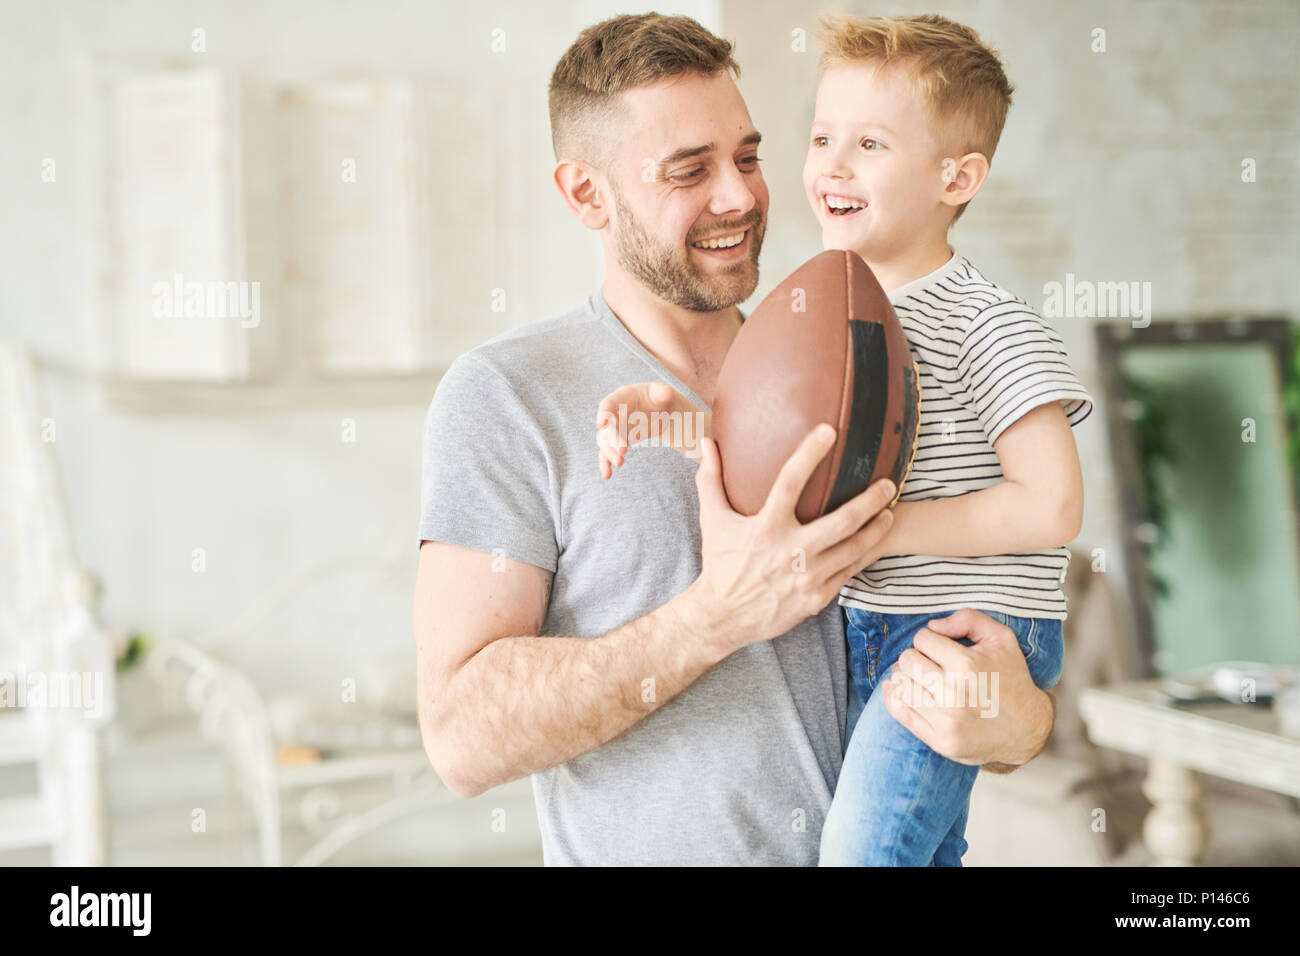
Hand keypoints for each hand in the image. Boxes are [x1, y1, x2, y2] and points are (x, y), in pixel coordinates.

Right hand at [596, 382, 710, 479]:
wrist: (658, 409)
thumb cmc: (657, 397)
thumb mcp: (660, 393)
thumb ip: (662, 392)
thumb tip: (667, 392)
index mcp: (620, 398)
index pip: (607, 405)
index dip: (603, 414)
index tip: (601, 424)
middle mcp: (612, 414)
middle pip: (608, 427)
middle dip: (613, 438)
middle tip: (623, 449)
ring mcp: (614, 429)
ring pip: (606, 442)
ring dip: (610, 452)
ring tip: (620, 462)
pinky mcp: (617, 442)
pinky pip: (607, 453)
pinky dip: (606, 464)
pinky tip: (607, 475)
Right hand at [681, 424, 895, 654]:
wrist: (723, 617)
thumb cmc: (720, 564)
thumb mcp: (712, 520)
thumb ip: (710, 479)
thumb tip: (706, 442)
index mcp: (764, 528)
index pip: (789, 483)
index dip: (809, 454)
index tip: (828, 431)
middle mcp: (789, 553)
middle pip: (840, 522)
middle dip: (869, 501)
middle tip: (889, 484)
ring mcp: (806, 578)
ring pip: (852, 550)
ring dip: (875, 529)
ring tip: (890, 512)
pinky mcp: (816, 598)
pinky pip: (848, 573)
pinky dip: (865, 557)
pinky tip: (875, 543)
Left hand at [880, 608, 1052, 767]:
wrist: (1027, 729)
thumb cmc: (1011, 678)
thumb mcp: (1001, 638)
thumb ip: (968, 619)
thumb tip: (933, 625)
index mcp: (967, 665)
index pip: (922, 639)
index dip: (930, 640)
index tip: (940, 648)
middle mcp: (953, 694)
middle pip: (906, 661)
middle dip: (916, 657)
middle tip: (929, 662)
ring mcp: (945, 721)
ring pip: (900, 685)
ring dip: (906, 677)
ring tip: (922, 677)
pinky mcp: (939, 741)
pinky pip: (900, 712)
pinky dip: (895, 697)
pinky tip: (905, 689)